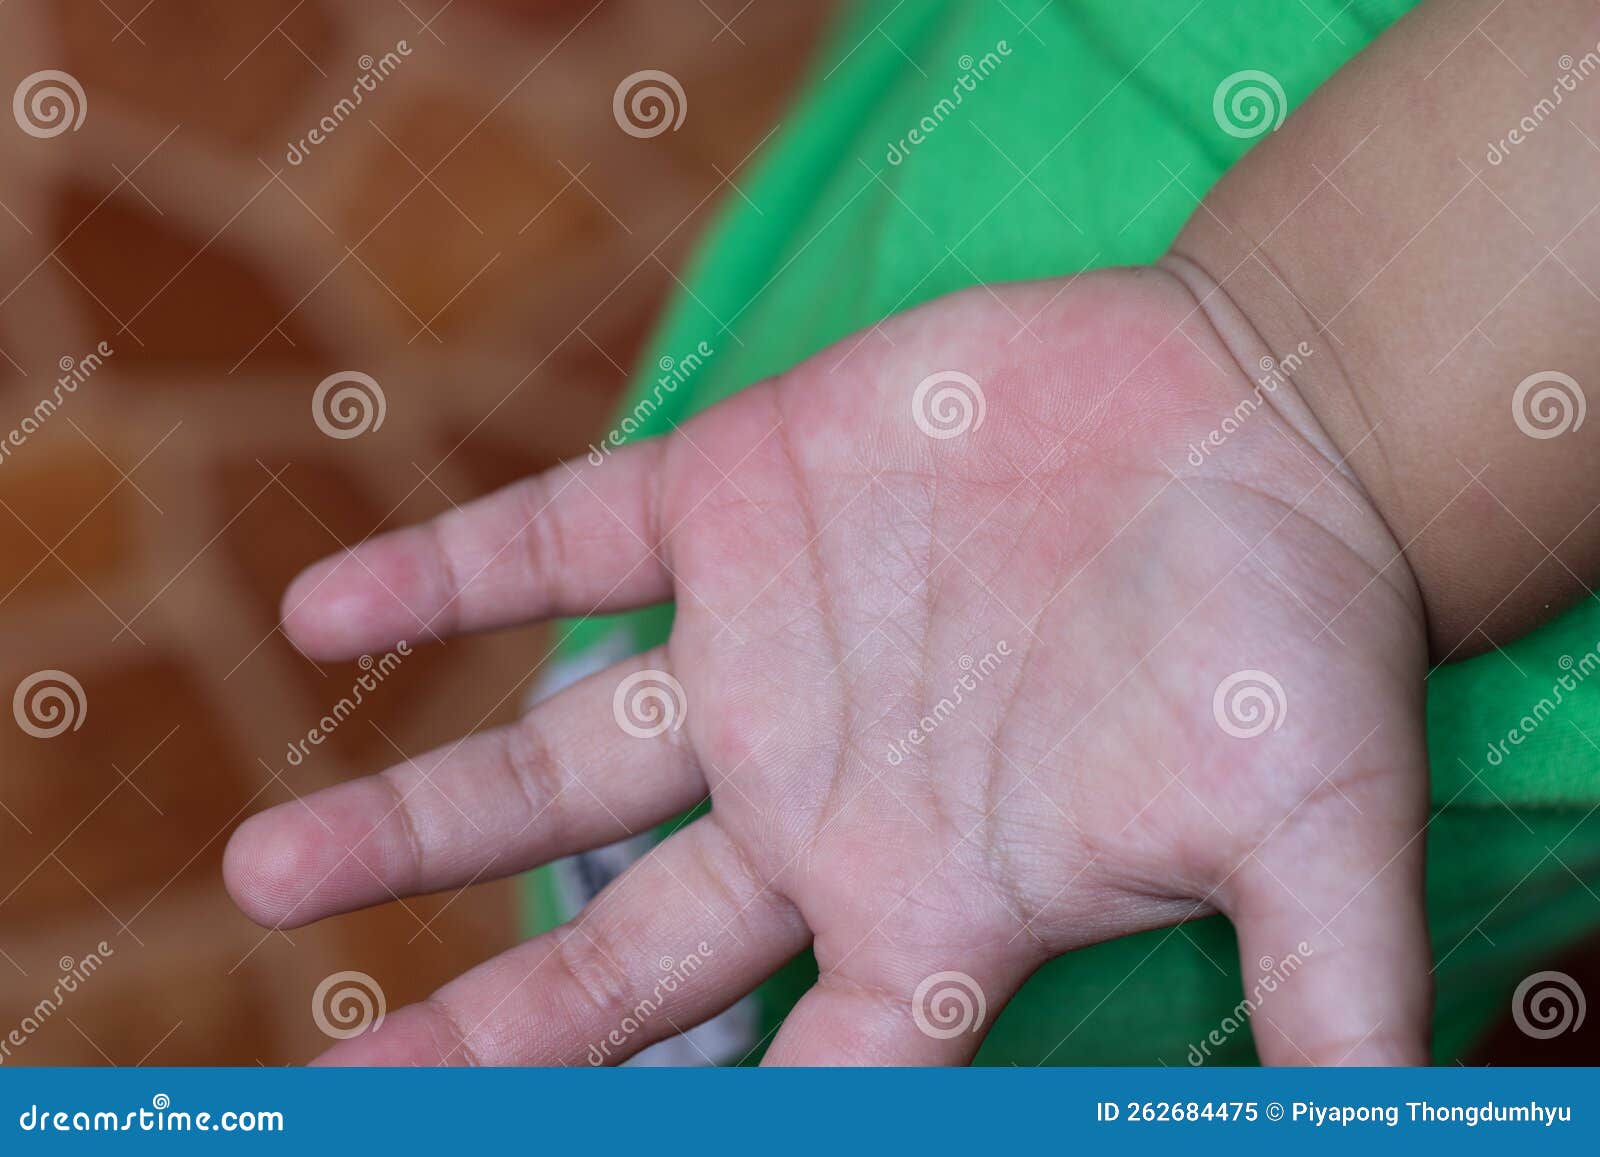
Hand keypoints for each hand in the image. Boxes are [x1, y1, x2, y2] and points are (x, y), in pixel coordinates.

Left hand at [224, 265, 1431, 1064]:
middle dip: (483, 1034)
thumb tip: (1375, 1148)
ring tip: (267, 875)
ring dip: (414, 816)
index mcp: (929, 903)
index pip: (782, 1086)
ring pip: (557, 759)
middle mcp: (816, 798)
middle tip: (340, 1089)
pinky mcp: (739, 498)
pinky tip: (330, 609)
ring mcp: (762, 651)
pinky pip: (563, 544)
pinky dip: (448, 572)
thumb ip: (1324, 1011)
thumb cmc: (1297, 633)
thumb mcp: (1318, 839)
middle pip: (615, 960)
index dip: (676, 1136)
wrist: (1263, 415)